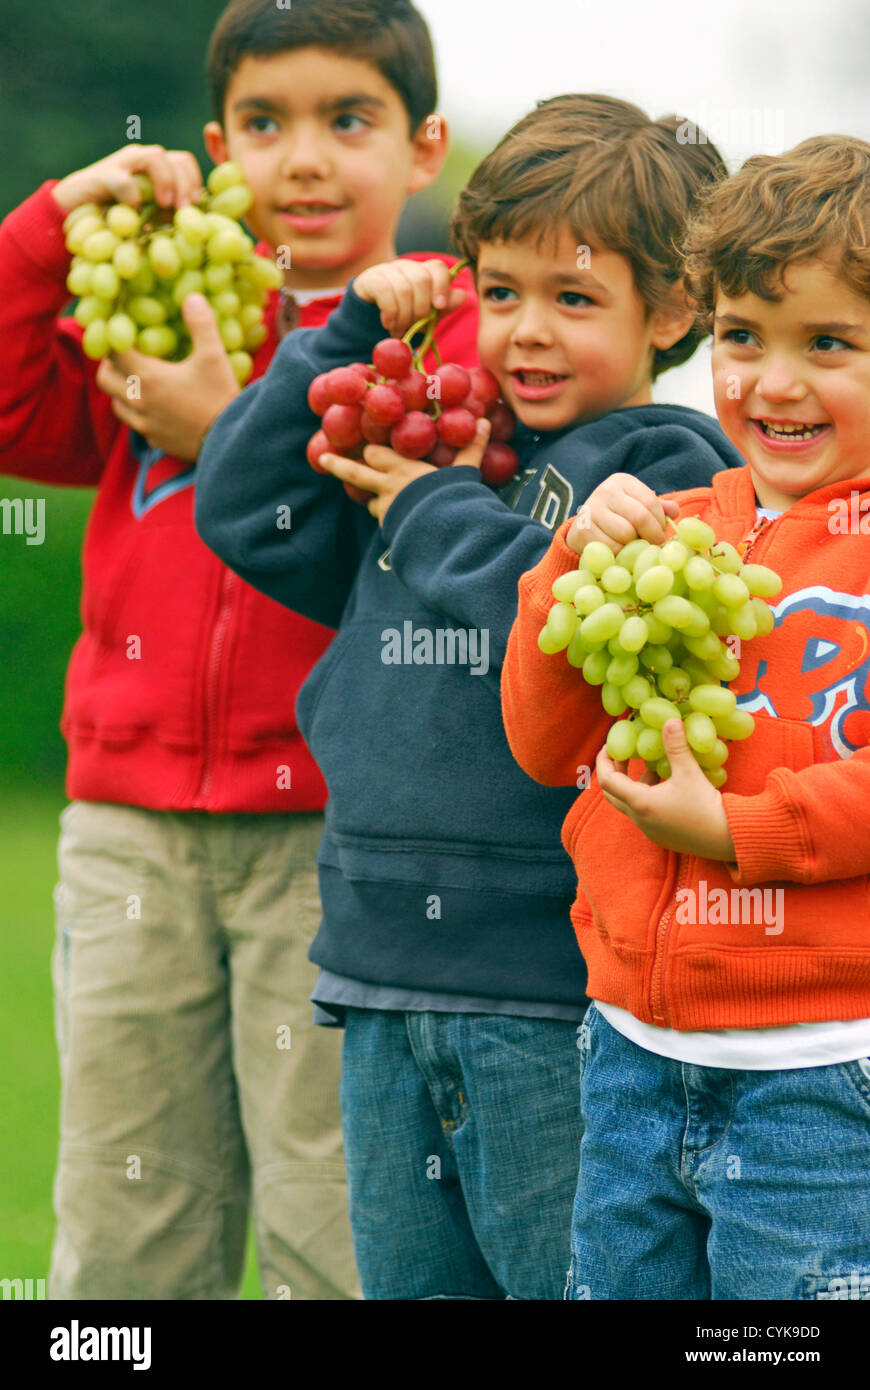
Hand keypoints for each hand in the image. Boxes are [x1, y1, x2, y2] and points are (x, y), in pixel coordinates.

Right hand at [52, 144, 203, 213]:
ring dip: (166, 182)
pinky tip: (135, 214)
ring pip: (155, 157)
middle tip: (184, 211)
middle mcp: (140, 160)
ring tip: (165, 206)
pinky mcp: (101, 176)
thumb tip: (191, 225)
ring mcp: (121, 164)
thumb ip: (165, 214)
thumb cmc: (113, 217)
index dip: (195, 183)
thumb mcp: (146, 215)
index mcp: (154, 168)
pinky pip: (124, 181)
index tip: (195, 208)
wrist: (70, 210)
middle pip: (176, 159)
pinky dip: (133, 198)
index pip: (184, 162)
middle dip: (186, 186)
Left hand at [95, 296, 239, 459]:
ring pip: (116, 403)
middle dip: (109, 364)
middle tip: (123, 355)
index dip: (112, 336)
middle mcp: (138, 401)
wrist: (231, 442)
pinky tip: (154, 407)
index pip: (113, 350)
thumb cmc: (220, 397)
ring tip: (136, 381)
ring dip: (120, 390)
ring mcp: (144, 424)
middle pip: (104, 378)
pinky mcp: (154, 440)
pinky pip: (135, 423)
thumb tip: (192, 297)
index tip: (118, 328)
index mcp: (147, 376)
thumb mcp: (214, 356)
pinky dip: (137, 412)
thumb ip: (201, 324)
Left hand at [319, 418, 489, 524]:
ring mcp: (384, 509)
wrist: (446, 535)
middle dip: (340, 465)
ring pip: (368, 501)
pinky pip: (383, 521)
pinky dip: (389, 519)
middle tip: (325, 459)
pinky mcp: (388, 529)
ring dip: (373, 499)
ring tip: (384, 501)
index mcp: (402, 468)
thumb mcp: (465, 472)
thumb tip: (486, 423)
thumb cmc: (454, 499)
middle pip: (354, 472)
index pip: (374, 452)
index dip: (370, 450)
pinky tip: (402, 522)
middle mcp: (387, 486)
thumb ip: (472, 448)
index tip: (363, 446)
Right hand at [353, 258, 466, 337]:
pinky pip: (385, 292)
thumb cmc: (404, 314)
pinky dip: (390, 313)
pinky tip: (388, 324)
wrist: (370, 315)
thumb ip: (444, 306)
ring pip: (404, 289)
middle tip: (415, 328)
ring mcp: (388, 269)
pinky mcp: (371, 278)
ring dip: (404, 316)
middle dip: (421, 309)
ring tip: (399, 331)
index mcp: (424, 272)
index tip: (439, 306)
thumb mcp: (427, 314)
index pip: (438, 267)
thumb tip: (462, 296)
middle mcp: (407, 266)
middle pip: (422, 279)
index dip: (442, 286)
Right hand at [567, 473, 679, 556]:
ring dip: (635, 546)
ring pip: (627, 534)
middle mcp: (605, 491)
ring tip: (634, 547)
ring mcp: (592, 510)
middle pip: (641, 518)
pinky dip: (621, 555)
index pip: (651, 502)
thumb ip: (658, 508)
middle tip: (653, 545)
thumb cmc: (618, 517)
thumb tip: (674, 511)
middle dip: (652, 535)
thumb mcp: (637, 506)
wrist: (585, 528)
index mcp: (622, 481)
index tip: (659, 533)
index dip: (660, 522)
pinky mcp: (583, 530)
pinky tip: (620, 553)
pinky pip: (612, 548)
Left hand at [595, 719, 735, 860]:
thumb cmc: (706, 806)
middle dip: (615, 771)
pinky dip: (647, 796)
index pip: (607, 780)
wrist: (728, 838)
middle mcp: (640, 819)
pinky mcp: (662, 835)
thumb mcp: (689, 772)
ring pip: (631, 804)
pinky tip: (667, 784)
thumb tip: (669, 720)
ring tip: (651, 765)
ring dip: (635, 784)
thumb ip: (676, 746)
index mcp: (640, 803)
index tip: (611, 744)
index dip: (604, 760)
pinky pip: (645, 813)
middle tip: (623, 754)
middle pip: (613, 794)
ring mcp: (650, 830)